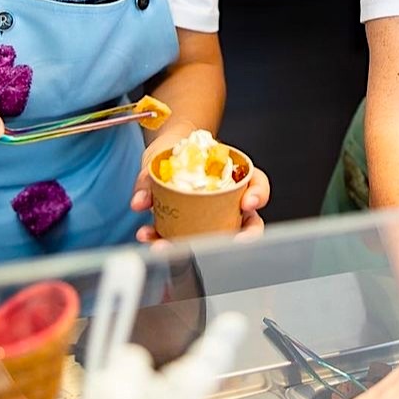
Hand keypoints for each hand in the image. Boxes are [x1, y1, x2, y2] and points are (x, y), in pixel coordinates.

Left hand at [130, 129, 270, 243]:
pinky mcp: (192, 228)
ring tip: (168, 246)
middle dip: (244, 236)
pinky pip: (187, 240)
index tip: (247, 203)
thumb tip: (142, 201)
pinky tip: (152, 239)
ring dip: (195, 247)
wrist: (163, 155)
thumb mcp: (164, 155)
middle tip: (231, 242)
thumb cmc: (176, 151)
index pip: (257, 185)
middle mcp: (229, 200)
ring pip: (218, 238)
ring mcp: (214, 217)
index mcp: (234, 175)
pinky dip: (167, 242)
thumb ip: (149, 177)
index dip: (257, 195)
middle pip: (249, 222)